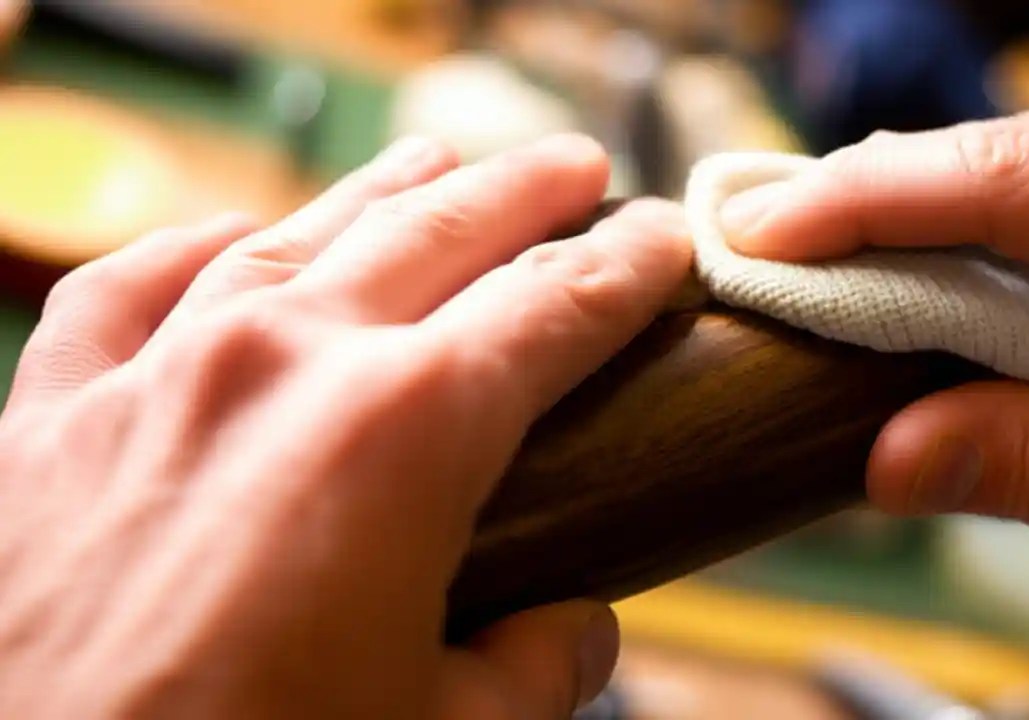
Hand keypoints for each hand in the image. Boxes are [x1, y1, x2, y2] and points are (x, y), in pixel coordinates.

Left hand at [0, 134, 690, 716]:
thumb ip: (533, 670)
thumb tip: (574, 629)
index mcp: (402, 433)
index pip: (553, 308)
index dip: (624, 266)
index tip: (662, 237)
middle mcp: (282, 364)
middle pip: (440, 230)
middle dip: (524, 191)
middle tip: (576, 167)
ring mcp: (159, 377)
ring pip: (300, 233)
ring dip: (384, 191)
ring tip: (437, 164)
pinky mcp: (52, 421)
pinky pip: (130, 292)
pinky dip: (192, 251)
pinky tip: (231, 240)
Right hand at [721, 73, 1028, 629]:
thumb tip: (889, 460)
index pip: (1005, 182)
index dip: (865, 196)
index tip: (766, 227)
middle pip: (1017, 146)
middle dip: (882, 189)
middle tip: (778, 235)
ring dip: (946, 191)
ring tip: (851, 241)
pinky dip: (1015, 197)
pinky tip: (972, 242)